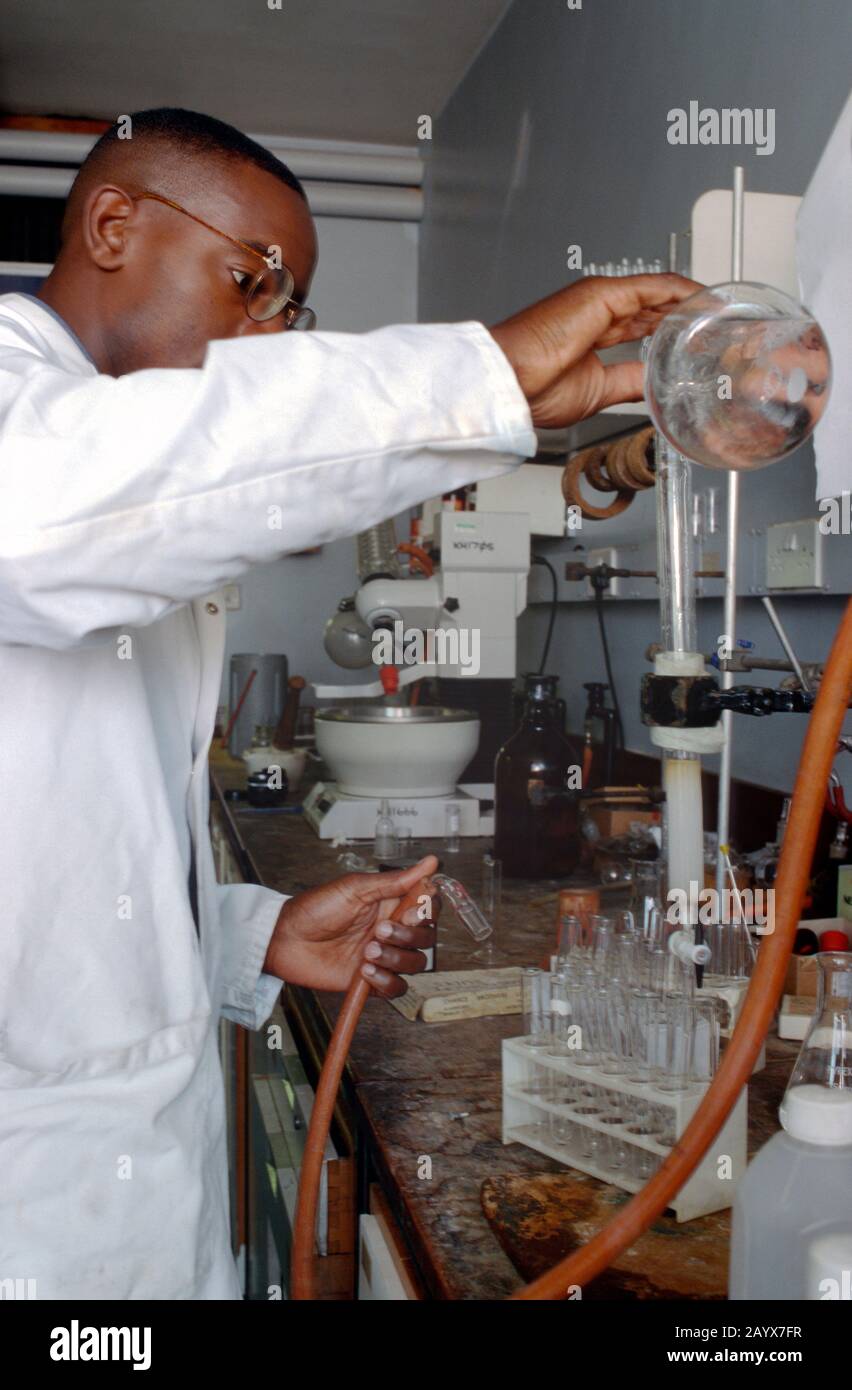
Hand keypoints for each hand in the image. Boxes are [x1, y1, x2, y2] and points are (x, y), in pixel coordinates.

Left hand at [263, 855, 439, 999]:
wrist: (286, 939)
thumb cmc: (315, 908)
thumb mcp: (356, 888)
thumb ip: (396, 880)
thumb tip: (431, 862)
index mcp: (391, 904)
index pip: (429, 908)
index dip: (427, 912)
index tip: (409, 912)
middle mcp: (392, 929)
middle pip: (427, 937)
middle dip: (408, 936)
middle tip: (380, 931)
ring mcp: (383, 955)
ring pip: (415, 963)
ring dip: (395, 958)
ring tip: (367, 951)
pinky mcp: (371, 980)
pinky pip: (396, 987)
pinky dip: (386, 980)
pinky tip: (365, 971)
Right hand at [489, 273, 700, 427]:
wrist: (511, 383)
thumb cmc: (534, 389)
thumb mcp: (598, 390)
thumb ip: (630, 381)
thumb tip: (656, 385)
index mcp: (591, 334)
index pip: (640, 326)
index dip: (667, 331)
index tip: (694, 342)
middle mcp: (597, 311)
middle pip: (653, 306)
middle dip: (684, 315)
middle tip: (717, 326)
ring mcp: (600, 299)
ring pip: (657, 293)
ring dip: (690, 301)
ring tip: (719, 312)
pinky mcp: (603, 293)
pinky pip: (654, 286)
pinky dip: (682, 292)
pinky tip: (703, 300)